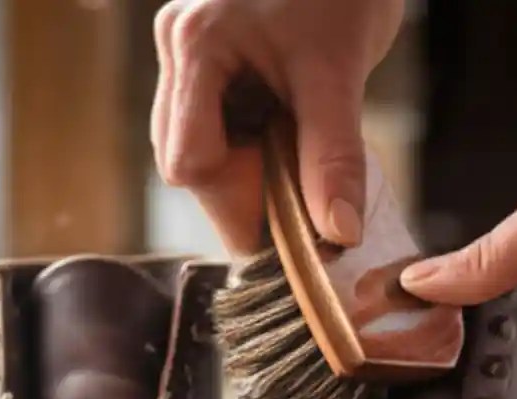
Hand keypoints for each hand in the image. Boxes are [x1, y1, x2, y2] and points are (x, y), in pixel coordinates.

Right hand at [151, 0, 404, 253]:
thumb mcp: (339, 71)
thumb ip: (333, 156)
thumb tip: (336, 234)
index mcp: (197, 45)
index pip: (189, 162)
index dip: (236, 204)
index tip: (290, 231)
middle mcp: (177, 47)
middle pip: (185, 159)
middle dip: (241, 189)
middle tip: (301, 202)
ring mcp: (184, 50)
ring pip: (195, 145)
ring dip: (245, 168)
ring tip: (297, 157)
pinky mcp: (203, 56)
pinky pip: (212, 122)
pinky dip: (248, 144)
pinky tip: (283, 132)